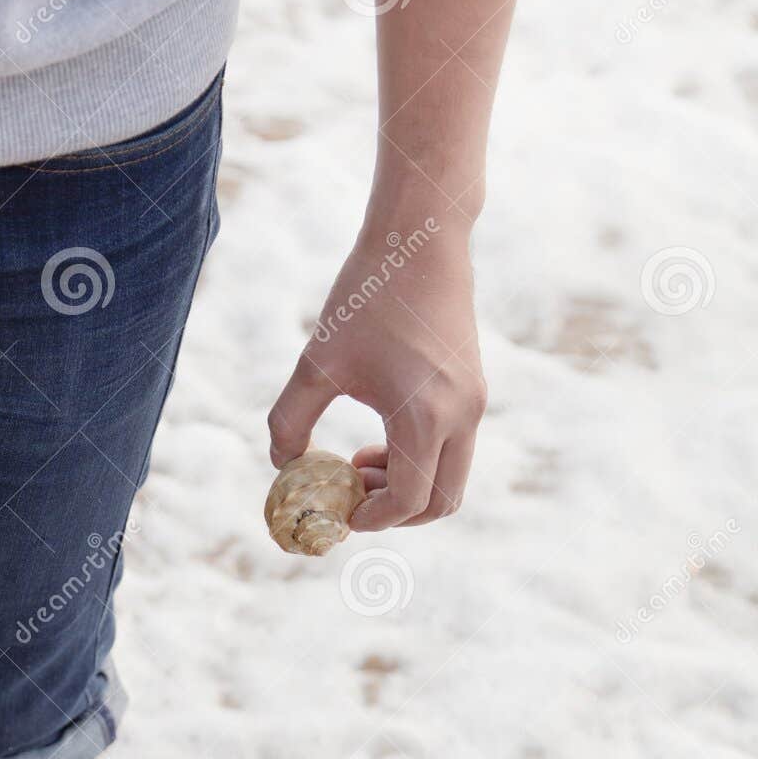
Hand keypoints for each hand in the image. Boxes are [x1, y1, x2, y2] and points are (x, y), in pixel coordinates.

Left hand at [268, 218, 486, 529]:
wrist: (420, 241)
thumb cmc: (365, 297)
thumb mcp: (316, 363)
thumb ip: (290, 421)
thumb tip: (282, 466)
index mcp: (424, 415)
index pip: (407, 501)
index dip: (372, 518)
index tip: (340, 511)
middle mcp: (461, 416)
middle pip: (441, 503)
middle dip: (395, 512)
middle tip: (352, 492)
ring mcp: (475, 404)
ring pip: (451, 480)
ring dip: (408, 486)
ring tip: (361, 458)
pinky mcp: (475, 391)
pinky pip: (454, 450)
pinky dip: (420, 460)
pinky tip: (381, 434)